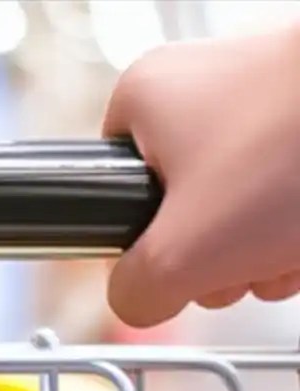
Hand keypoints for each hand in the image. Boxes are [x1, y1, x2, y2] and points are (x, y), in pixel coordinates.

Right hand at [103, 24, 299, 327]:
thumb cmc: (292, 157)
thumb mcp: (183, 252)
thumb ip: (136, 289)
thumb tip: (136, 300)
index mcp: (144, 98)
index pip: (111, 194)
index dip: (151, 246)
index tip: (192, 260)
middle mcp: (199, 87)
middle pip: (186, 210)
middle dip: (225, 257)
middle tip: (250, 260)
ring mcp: (264, 100)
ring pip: (245, 209)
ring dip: (269, 250)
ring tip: (294, 246)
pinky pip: (289, 193)